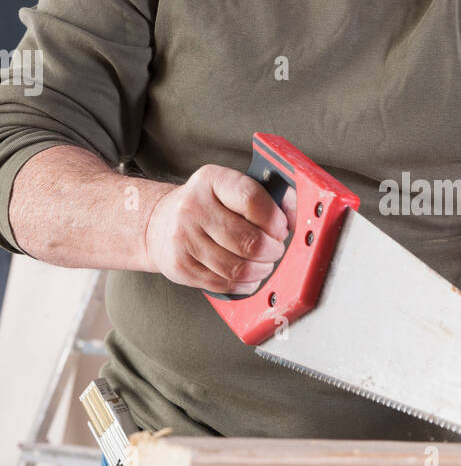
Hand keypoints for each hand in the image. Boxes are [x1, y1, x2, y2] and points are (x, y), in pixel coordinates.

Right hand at [143, 164, 294, 294]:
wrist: (158, 224)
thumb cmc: (206, 206)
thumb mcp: (229, 189)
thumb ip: (265, 198)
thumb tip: (297, 214)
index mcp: (211, 180)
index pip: (252, 199)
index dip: (275, 220)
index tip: (280, 228)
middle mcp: (193, 207)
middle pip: (249, 241)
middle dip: (272, 251)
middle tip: (274, 249)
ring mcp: (184, 238)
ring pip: (238, 268)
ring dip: (261, 270)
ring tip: (263, 264)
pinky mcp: (180, 266)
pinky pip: (223, 284)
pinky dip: (244, 285)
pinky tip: (247, 277)